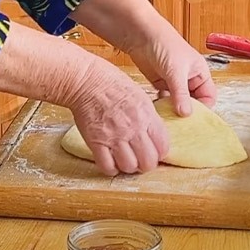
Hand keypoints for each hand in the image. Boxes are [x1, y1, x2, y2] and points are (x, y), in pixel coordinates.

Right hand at [65, 58, 169, 175]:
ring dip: (129, 167)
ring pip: (129, 167)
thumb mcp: (140, 95)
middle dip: (147, 164)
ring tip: (127, 160)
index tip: (156, 152)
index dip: (161, 152)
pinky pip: (107, 166)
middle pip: (148, 161)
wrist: (86, 81)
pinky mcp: (96, 142)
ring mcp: (114, 137)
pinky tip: (112, 163)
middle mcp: (132, 128)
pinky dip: (111, 169)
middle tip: (142, 160)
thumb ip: (149, 117)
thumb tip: (155, 134)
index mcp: (146, 115)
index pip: (163, 146)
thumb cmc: (112, 83)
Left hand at [67, 0, 217, 117]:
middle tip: (179, 124)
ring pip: (177, 103)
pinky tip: (157, 111)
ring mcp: (173, 82)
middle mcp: (189, 79)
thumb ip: (181, 94)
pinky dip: (161, 106)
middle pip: (193, 102)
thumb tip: (186, 114)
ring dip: (173, 110)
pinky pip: (164, 101)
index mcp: (200, 73)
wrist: (140, 34)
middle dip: (187, 112)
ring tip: (167, 119)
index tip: (193, 120)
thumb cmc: (164, 44)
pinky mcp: (159, 84)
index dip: (203, 109)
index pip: (208, 97)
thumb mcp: (176, 71)